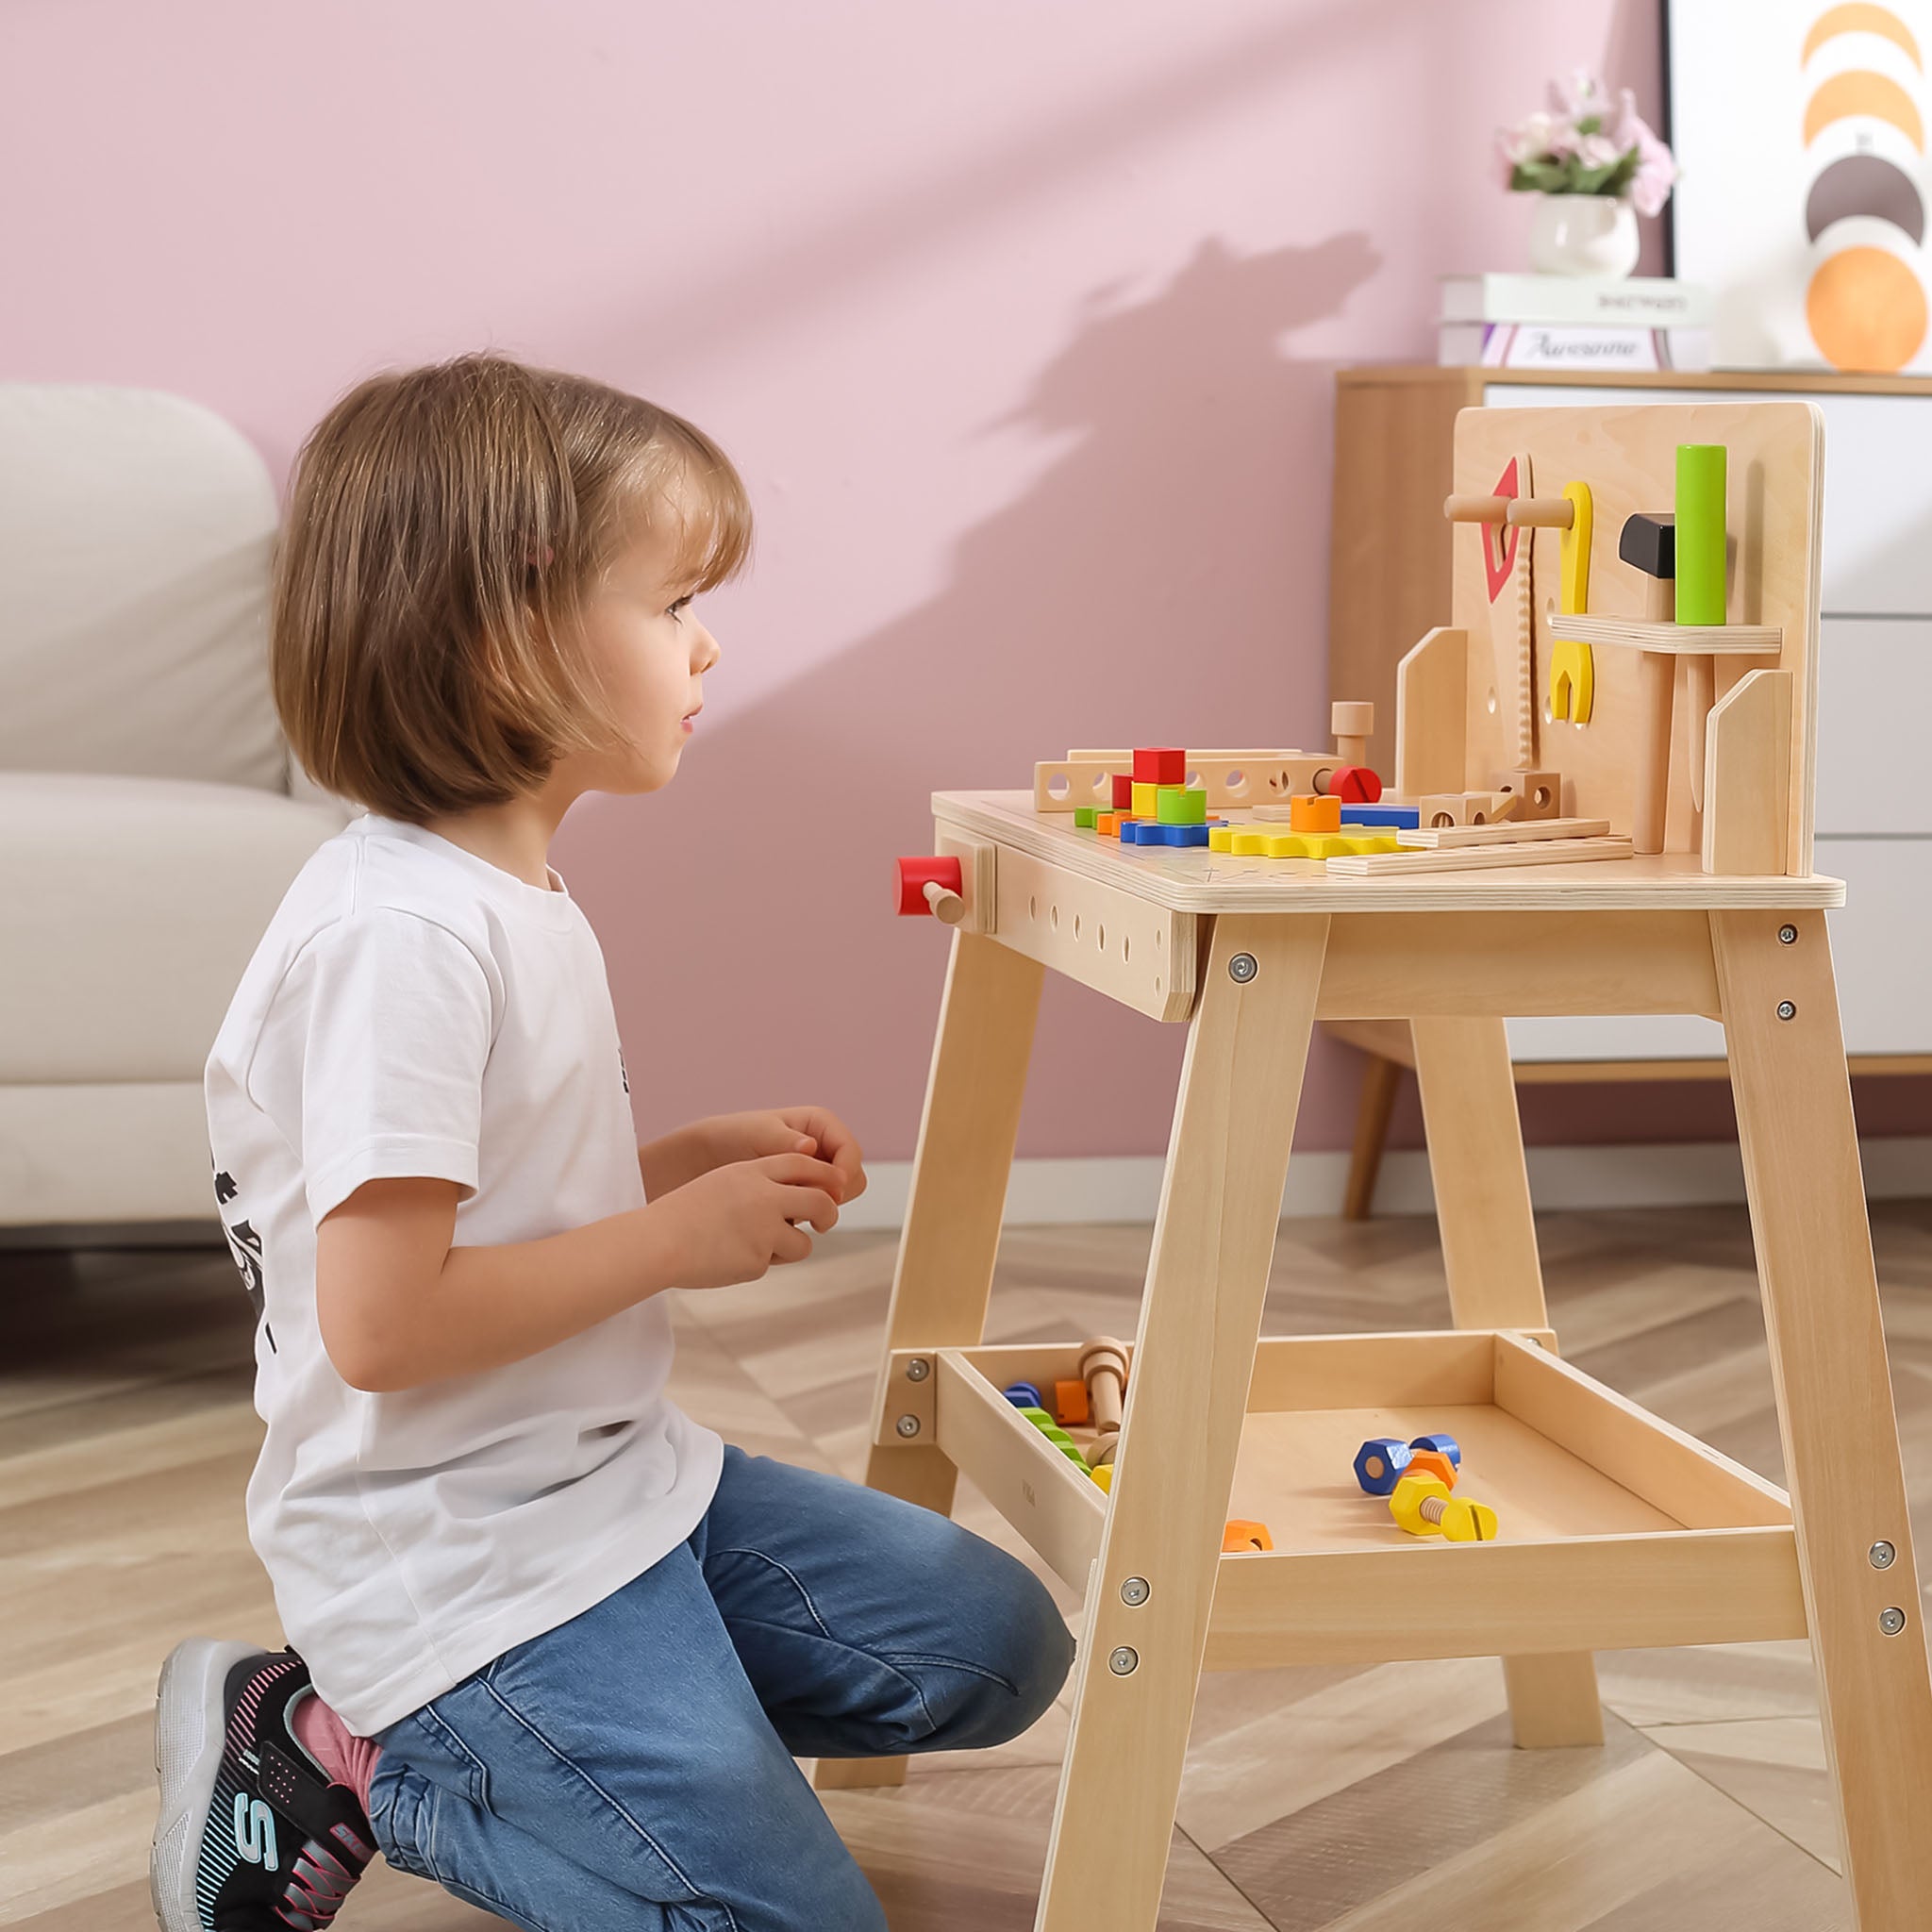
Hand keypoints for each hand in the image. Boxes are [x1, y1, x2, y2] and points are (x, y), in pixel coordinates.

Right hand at [645, 1153, 844, 1289]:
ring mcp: (764, 1230)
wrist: (659, 1242)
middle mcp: (764, 1197)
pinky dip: (757, 1262)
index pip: (803, 1165)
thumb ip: (761, 1183)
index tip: (835, 1185)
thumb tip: (802, 1194)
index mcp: (753, 1172)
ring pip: (803, 1243)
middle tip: (823, 1222)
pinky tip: (729, 1257)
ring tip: (753, 1246)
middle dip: (828, 1214)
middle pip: (820, 1202)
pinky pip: (772, 1263)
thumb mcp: (724, 1181)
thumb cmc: (687, 1212)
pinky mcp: (758, 1261)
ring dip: (789, 1247)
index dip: (825, 1175)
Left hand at [675, 1107, 867, 1207]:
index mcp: (821, 1124)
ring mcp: (817, 1171)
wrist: (710, 1158)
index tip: (830, 1192)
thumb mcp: (758, 1134)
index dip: (844, 1172)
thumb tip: (810, 1146)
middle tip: (809, 1203)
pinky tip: (785, 1213)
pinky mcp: (806, 1191)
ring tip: (791, 1206)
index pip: (851, 1151)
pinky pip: (821, 1208)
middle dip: (837, 1193)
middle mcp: (825, 1147)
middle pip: (853, 1177)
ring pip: (841, 1196)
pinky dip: (809, 1214)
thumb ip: (784, 1142)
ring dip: (823, 1205)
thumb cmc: (733, 1136)